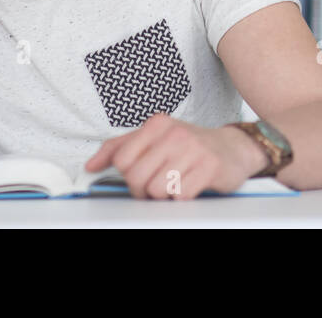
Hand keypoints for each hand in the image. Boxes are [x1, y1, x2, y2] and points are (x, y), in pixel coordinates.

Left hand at [83, 114, 266, 199]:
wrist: (231, 149)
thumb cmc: (188, 146)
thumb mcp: (153, 139)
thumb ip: (118, 148)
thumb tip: (90, 166)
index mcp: (157, 124)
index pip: (122, 159)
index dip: (128, 174)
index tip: (142, 172)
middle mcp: (174, 133)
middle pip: (137, 177)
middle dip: (144, 189)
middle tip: (159, 183)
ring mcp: (193, 149)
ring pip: (157, 190)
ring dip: (164, 195)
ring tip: (176, 182)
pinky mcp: (209, 167)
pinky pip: (179, 196)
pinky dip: (182, 197)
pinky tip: (191, 185)